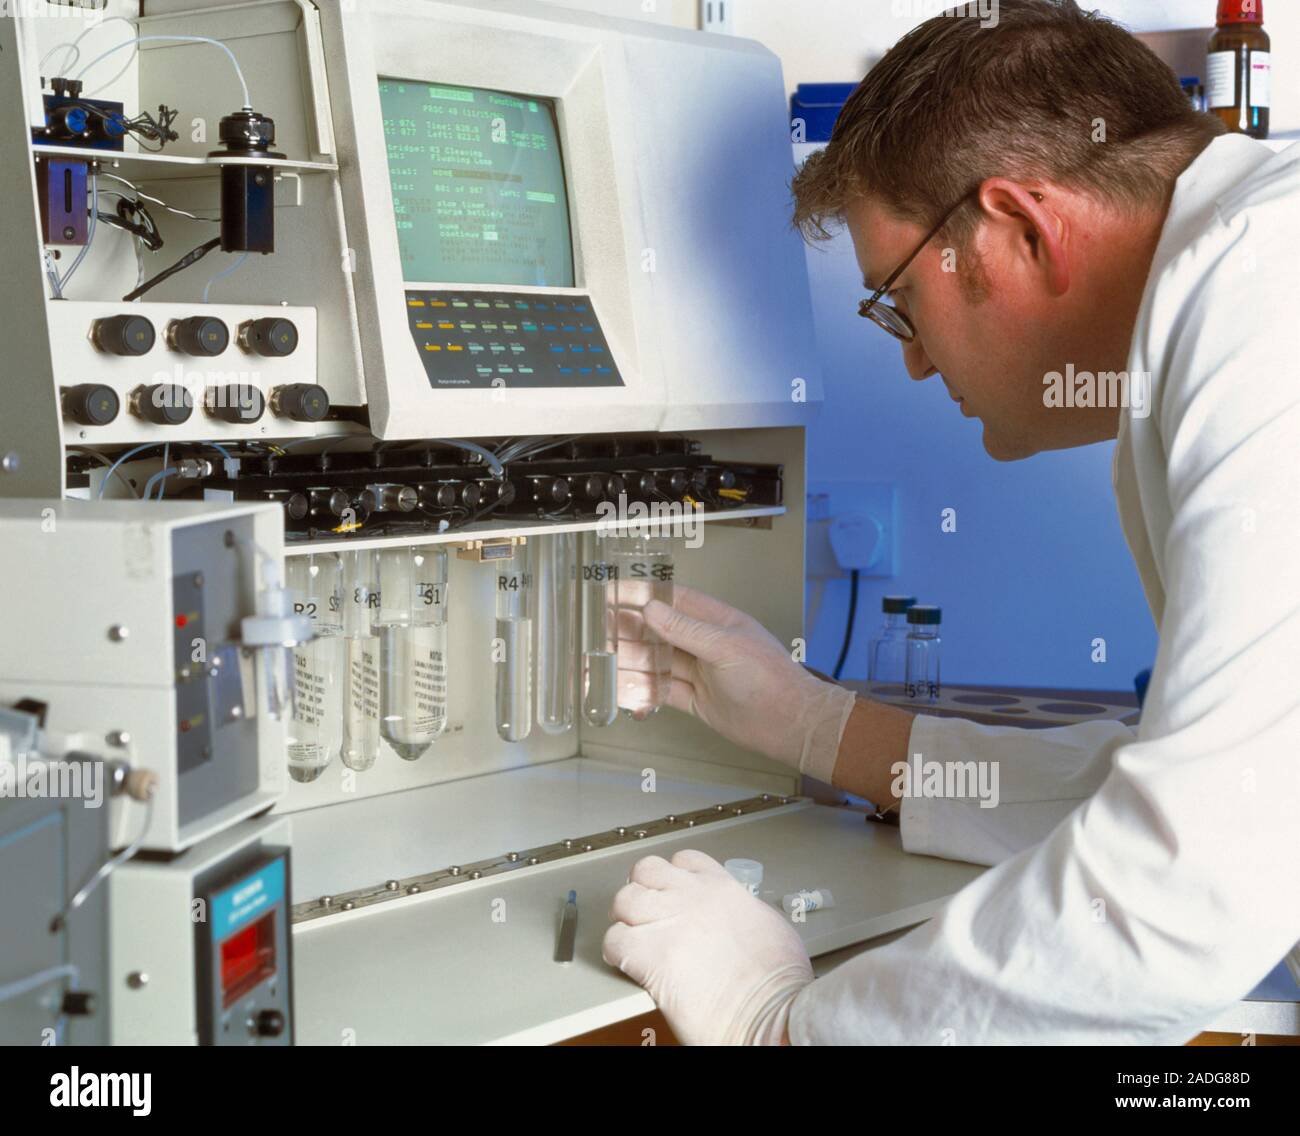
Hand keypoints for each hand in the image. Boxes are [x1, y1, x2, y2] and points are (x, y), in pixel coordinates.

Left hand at [603, 849, 812, 1044]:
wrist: (769, 1011)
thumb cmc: (778, 980)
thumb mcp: (769, 924)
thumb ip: (743, 911)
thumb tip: (737, 919)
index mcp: (721, 888)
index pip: (684, 861)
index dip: (673, 875)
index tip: (672, 889)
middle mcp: (690, 896)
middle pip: (647, 871)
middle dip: (642, 889)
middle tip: (645, 911)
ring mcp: (667, 921)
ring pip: (624, 899)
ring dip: (625, 917)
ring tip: (632, 935)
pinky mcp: (648, 954)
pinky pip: (614, 940)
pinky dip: (615, 951)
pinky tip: (625, 961)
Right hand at [619, 585, 856, 779]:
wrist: (788, 724)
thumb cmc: (769, 679)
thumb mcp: (725, 647)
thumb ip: (685, 630)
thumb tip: (652, 609)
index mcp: (716, 622)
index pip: (673, 600)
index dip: (644, 594)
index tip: (615, 591)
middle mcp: (705, 644)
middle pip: (659, 631)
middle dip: (629, 629)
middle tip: (598, 628)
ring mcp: (699, 672)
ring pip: (656, 662)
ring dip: (631, 661)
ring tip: (601, 660)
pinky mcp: (695, 699)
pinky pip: (661, 691)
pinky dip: (641, 691)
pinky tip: (623, 691)